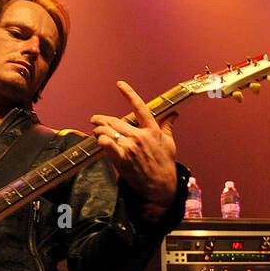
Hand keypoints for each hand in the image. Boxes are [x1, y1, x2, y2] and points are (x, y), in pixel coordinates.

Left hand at [90, 81, 179, 219]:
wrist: (161, 186)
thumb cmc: (166, 164)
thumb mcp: (170, 143)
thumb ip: (168, 126)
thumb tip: (174, 114)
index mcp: (152, 130)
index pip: (139, 107)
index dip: (129, 93)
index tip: (120, 84)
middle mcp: (140, 136)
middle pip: (116, 120)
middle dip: (102, 120)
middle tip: (95, 120)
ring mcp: (130, 147)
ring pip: (108, 131)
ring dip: (99, 129)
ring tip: (95, 131)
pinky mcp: (122, 159)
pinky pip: (106, 144)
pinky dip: (100, 140)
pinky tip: (98, 139)